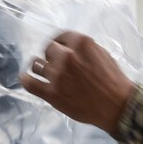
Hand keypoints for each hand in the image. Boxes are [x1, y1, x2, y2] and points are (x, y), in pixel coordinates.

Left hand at [20, 31, 134, 135]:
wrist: (117, 106)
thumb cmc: (113, 81)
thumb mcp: (102, 54)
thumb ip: (83, 48)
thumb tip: (68, 47)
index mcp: (81, 43)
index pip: (60, 36)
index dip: (59, 43)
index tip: (59, 48)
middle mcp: (67, 57)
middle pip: (48, 49)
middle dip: (52, 55)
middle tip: (56, 64)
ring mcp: (57, 75)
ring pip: (37, 64)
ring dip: (40, 66)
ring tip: (43, 71)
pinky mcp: (51, 93)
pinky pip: (29, 83)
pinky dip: (25, 79)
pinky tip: (27, 78)